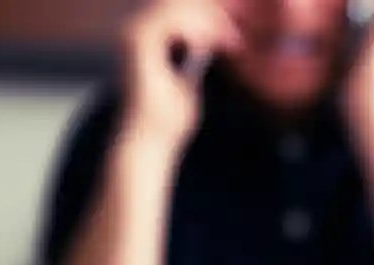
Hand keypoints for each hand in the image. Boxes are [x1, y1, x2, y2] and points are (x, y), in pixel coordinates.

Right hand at [119, 0, 242, 153]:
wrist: (150, 142)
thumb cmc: (168, 121)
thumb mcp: (188, 83)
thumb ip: (194, 59)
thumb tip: (211, 43)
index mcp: (147, 40)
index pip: (180, 10)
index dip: (211, 13)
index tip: (238, 25)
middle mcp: (136, 32)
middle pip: (179, 4)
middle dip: (215, 11)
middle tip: (240, 28)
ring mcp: (134, 35)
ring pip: (178, 8)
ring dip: (211, 21)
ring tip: (233, 40)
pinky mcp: (138, 44)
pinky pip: (173, 21)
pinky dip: (200, 30)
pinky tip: (219, 44)